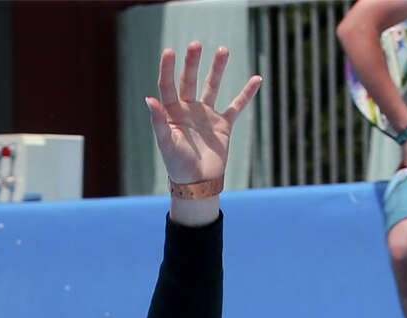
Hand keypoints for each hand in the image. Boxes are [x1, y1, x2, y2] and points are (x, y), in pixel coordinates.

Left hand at [146, 42, 261, 195]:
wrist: (198, 184)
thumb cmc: (178, 166)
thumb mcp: (166, 144)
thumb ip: (158, 121)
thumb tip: (149, 99)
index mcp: (171, 113)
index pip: (168, 85)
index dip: (168, 69)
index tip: (170, 51)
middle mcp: (188, 110)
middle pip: (189, 80)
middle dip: (192, 62)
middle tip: (195, 45)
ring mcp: (206, 115)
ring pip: (212, 86)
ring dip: (217, 68)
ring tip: (222, 50)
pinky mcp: (223, 125)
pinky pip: (236, 106)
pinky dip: (246, 94)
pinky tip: (256, 79)